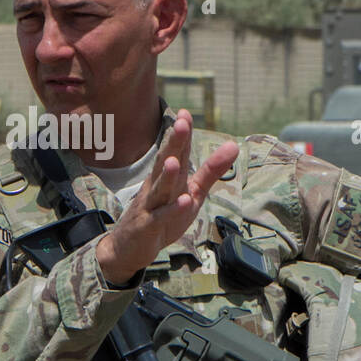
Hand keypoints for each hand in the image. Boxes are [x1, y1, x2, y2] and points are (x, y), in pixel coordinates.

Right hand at [95, 109, 238, 284]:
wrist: (127, 248)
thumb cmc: (162, 216)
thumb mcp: (192, 192)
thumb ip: (211, 171)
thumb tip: (233, 145)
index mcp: (168, 177)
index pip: (176, 151)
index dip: (181, 134)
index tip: (185, 113)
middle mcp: (157, 187)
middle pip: (165, 162)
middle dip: (173, 144)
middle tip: (181, 124)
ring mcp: (150, 206)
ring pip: (160, 188)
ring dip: (167, 175)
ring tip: (174, 161)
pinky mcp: (148, 226)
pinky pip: (161, 217)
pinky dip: (173, 210)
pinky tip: (184, 202)